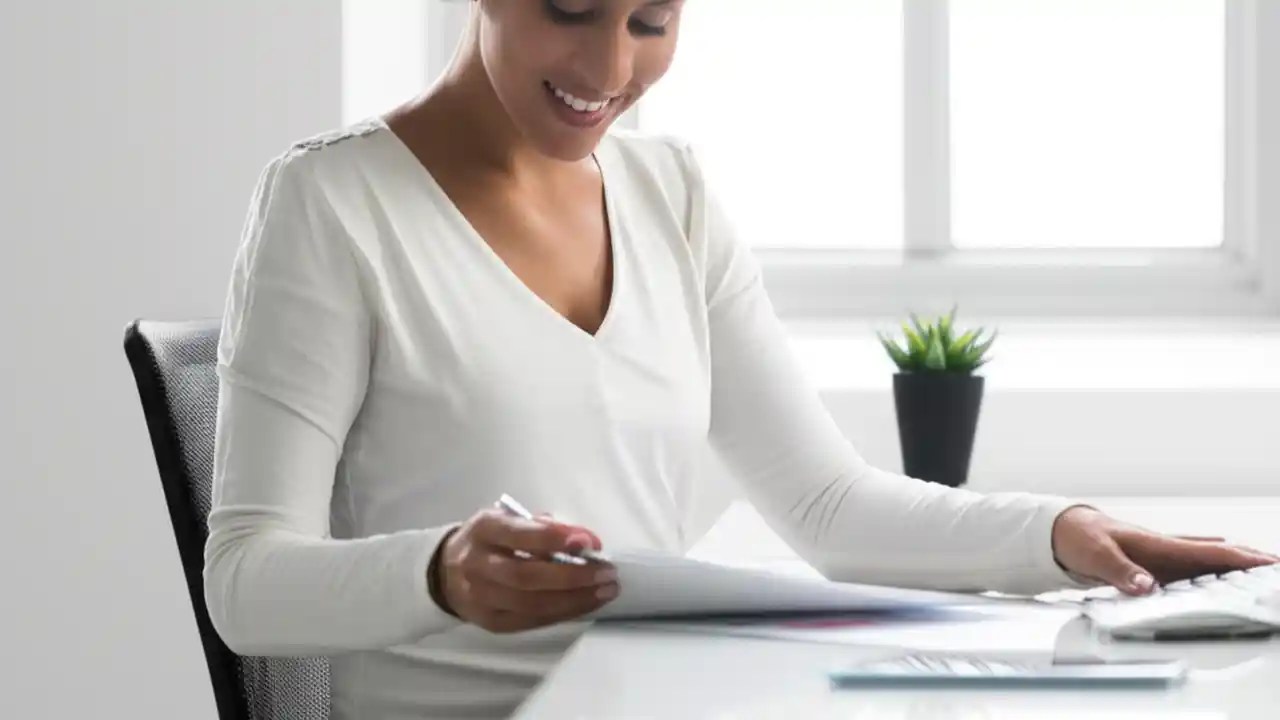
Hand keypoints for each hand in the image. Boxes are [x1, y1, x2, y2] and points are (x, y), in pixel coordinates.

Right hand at [433, 508, 618, 632]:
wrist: (445, 572)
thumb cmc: (489, 540)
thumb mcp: (506, 519)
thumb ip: (541, 526)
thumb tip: (583, 539)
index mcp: (484, 530)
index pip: (518, 534)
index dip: (553, 538)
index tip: (587, 540)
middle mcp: (478, 565)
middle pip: (526, 576)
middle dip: (572, 576)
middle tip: (607, 572)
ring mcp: (482, 598)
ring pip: (532, 605)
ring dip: (575, 599)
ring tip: (606, 591)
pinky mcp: (491, 623)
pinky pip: (532, 621)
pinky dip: (563, 612)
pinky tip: (586, 604)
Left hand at [1051, 506, 1279, 594]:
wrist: (1063, 529)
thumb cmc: (1080, 538)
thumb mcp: (1095, 556)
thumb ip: (1121, 572)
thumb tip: (1148, 587)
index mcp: (1158, 546)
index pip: (1209, 552)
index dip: (1242, 559)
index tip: (1270, 563)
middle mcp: (1166, 549)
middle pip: (1218, 555)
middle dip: (1250, 561)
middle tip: (1277, 569)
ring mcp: (1162, 556)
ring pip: (1207, 560)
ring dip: (1235, 566)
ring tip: (1263, 574)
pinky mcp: (1155, 564)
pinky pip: (1192, 568)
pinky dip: (1213, 570)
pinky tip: (1223, 576)